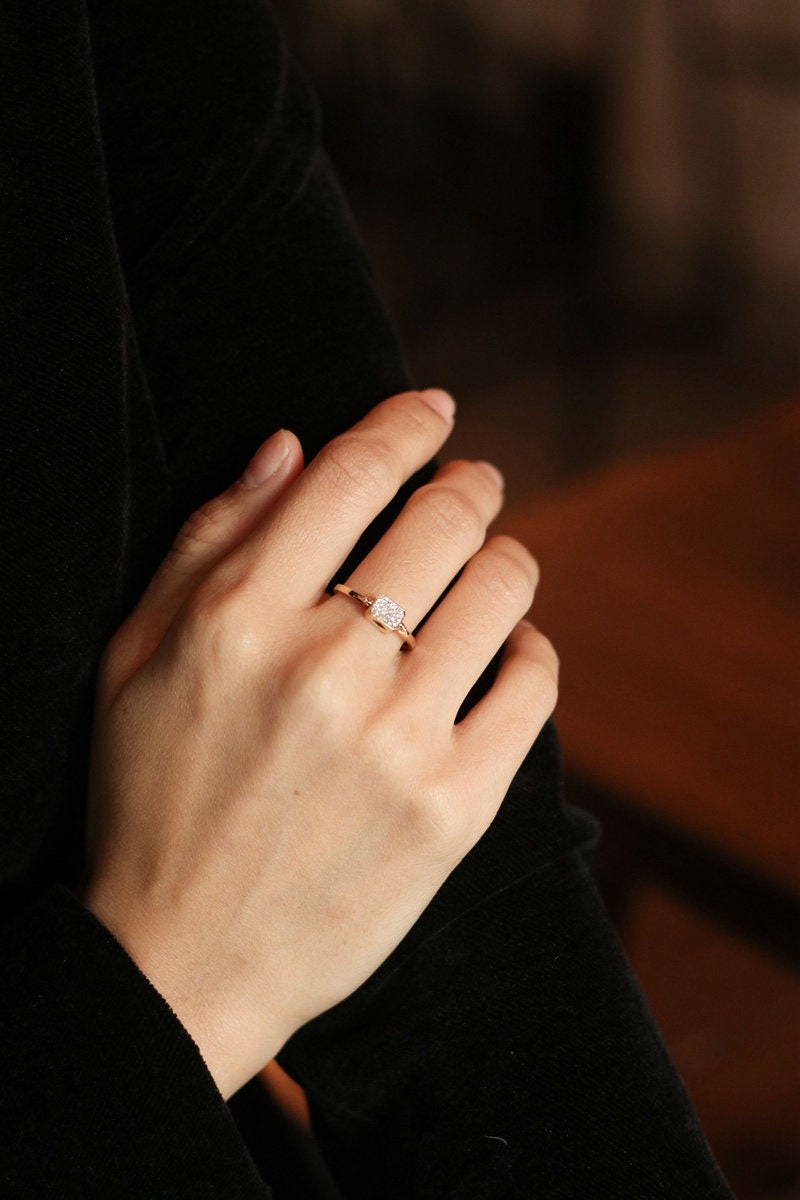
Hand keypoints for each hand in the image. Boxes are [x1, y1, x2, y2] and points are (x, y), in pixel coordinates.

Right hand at [80, 389, 557, 1099]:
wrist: (185, 959)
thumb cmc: (151, 797)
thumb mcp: (137, 656)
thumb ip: (211, 539)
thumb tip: (292, 446)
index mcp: (238, 617)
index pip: (351, 474)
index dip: (405, 424)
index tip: (433, 409)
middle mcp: (325, 666)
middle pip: (444, 521)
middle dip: (469, 483)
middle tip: (473, 482)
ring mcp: (400, 740)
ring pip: (503, 589)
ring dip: (506, 556)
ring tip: (493, 562)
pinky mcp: (455, 807)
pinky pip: (534, 686)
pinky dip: (530, 649)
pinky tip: (506, 650)